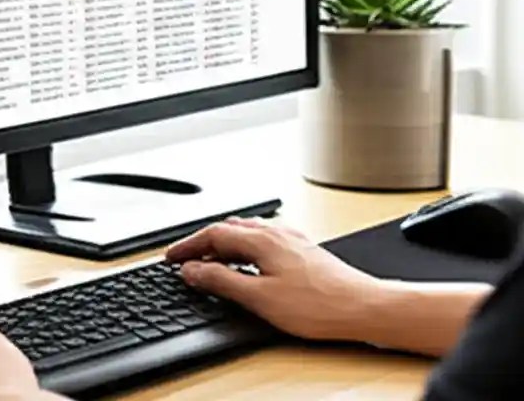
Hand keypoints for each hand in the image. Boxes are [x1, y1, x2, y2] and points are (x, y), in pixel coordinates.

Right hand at [166, 217, 382, 340]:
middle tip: (187, 260)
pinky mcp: (304, 252)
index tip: (172, 258)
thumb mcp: (259, 297)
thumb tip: (193, 270)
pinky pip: (264, 241)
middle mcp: (276, 234)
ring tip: (212, 263)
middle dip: (203, 243)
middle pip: (229, 229)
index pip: (212, 234)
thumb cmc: (319, 305)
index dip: (188, 245)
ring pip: (247, 234)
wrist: (364, 308)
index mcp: (261, 240)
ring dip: (224, 245)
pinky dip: (245, 249)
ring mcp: (292, 241)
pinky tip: (250, 264)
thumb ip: (221, 281)